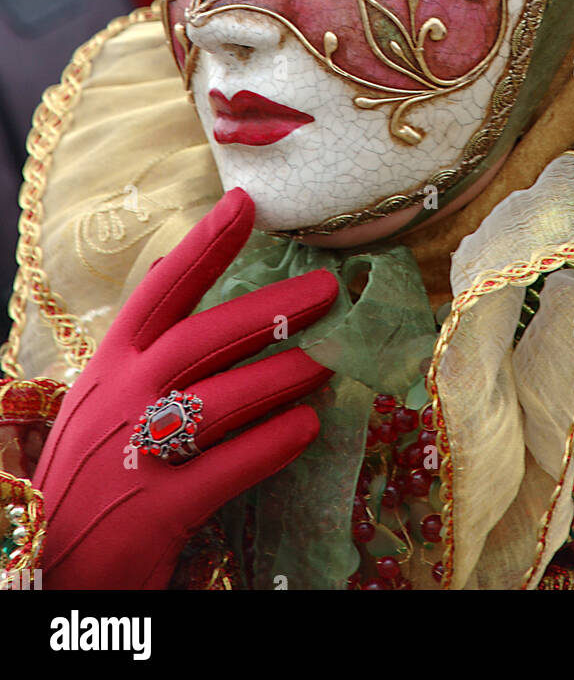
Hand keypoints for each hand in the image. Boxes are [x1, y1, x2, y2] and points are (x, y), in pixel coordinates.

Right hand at [34, 188, 337, 589]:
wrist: (51, 563)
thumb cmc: (90, 470)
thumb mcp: (100, 394)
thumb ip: (138, 341)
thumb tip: (163, 263)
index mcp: (110, 364)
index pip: (160, 291)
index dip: (204, 246)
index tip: (245, 204)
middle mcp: (121, 399)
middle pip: (203, 339)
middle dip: (269, 309)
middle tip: (327, 290)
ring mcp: (137, 455)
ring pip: (222, 400)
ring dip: (283, 375)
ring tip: (330, 360)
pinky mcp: (158, 511)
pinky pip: (227, 468)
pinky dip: (271, 444)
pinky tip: (307, 427)